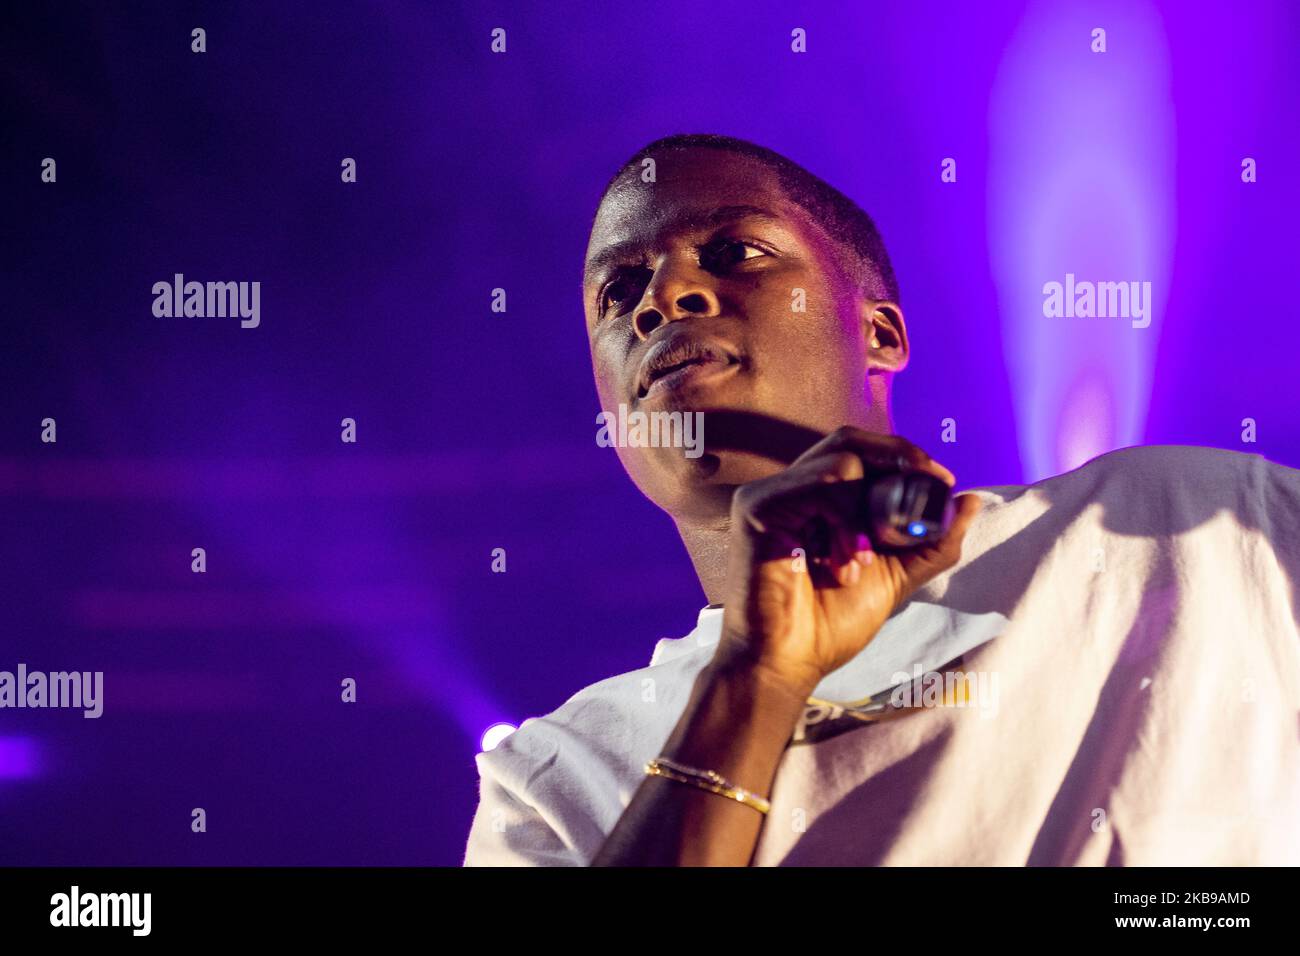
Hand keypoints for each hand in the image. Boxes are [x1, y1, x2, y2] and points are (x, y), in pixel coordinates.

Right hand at [715, 426, 982, 694]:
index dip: (905, 457)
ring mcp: (772, 494)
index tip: (943, 482)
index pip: (862, 452)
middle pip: (849, 439)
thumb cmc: (828, 625)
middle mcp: (792, 490)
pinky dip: (845, 520)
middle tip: (929, 482)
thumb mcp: (896, 577)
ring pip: (840, 459)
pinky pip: (819, 484)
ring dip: (869, 508)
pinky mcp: (757, 506)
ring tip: (866, 559)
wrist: (788, 663)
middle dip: (899, 456)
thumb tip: (971, 500)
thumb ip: (932, 541)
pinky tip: (844, 563)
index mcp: (818, 500)